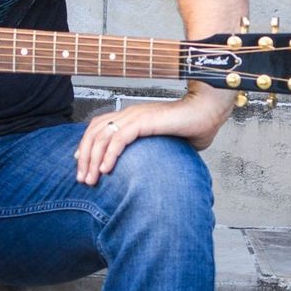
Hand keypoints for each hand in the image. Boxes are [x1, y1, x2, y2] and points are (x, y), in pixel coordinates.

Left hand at [74, 86, 233, 185]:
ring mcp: (136, 115)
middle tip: (82, 179)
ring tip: (90, 179)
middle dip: (85, 157)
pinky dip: (109, 154)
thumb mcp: (164, 143)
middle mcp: (130, 114)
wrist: (208, 111)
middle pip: (95, 132)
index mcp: (132, 116)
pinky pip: (119, 138)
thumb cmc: (192, 127)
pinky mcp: (144, 121)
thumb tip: (146, 172)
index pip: (99, 127)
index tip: (83, 165)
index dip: (87, 145)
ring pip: (103, 136)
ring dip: (92, 159)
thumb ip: (151, 153)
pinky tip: (106, 169)